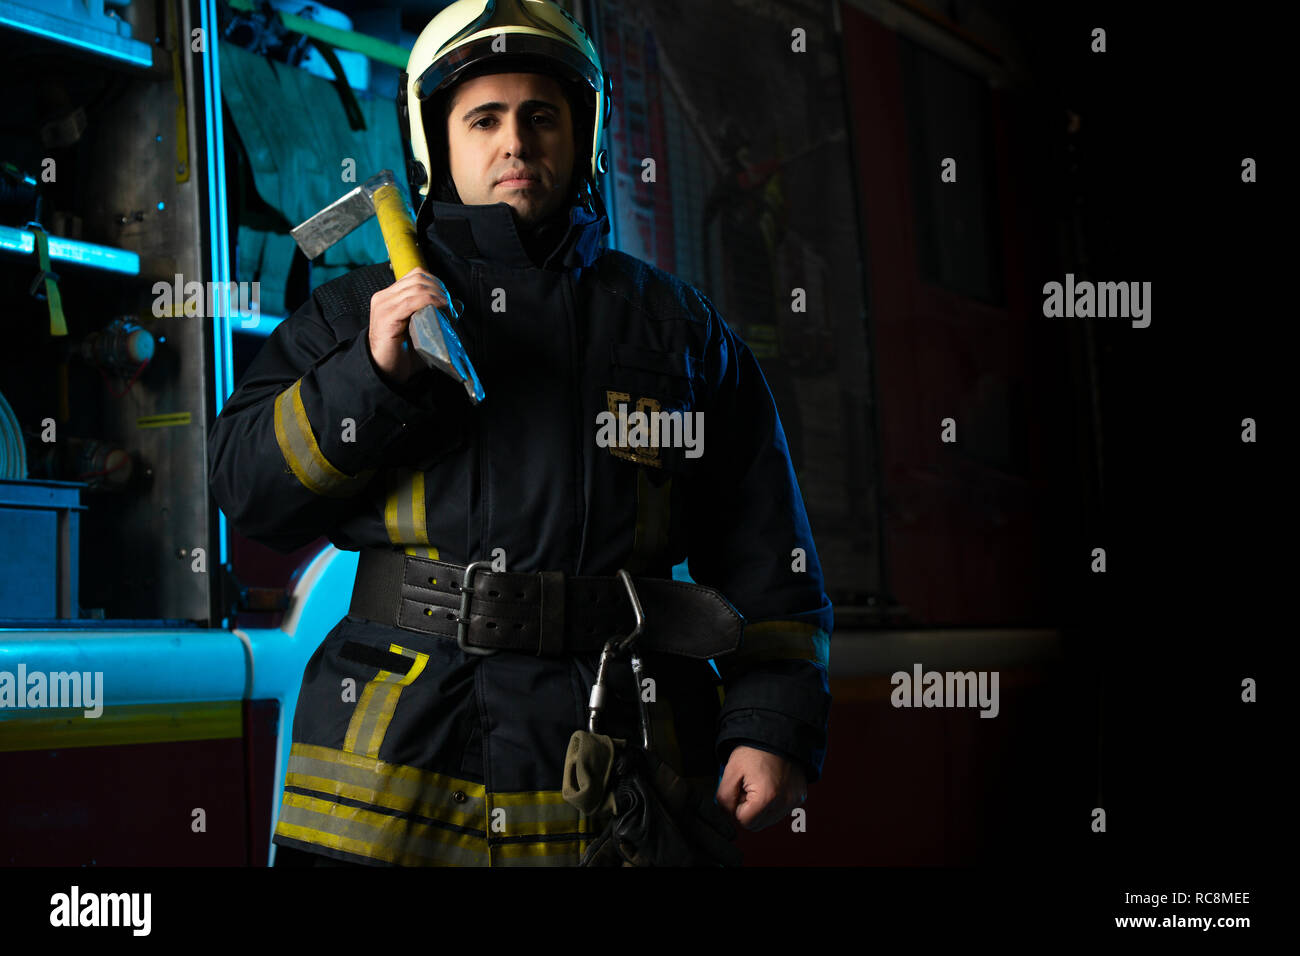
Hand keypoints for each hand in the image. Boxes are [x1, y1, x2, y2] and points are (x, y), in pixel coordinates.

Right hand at [369, 267, 456, 383]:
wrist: (387, 372)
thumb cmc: (403, 353)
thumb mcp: (421, 328)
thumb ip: (436, 314)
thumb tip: (456, 303)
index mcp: (390, 297)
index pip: (416, 275)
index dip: (436, 283)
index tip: (447, 299)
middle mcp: (384, 298)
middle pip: (418, 278)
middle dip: (439, 289)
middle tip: (449, 306)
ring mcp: (384, 306)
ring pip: (417, 286)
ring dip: (438, 295)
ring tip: (447, 309)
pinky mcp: (386, 317)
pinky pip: (411, 300)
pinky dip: (430, 300)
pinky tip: (440, 308)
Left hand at [715, 745, 806, 830]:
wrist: (776, 733)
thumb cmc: (754, 750)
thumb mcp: (731, 771)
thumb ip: (724, 798)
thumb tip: (728, 814)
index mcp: (767, 797)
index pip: (744, 821)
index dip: (737, 806)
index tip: (740, 789)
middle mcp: (784, 802)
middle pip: (757, 824)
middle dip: (748, 810)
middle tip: (748, 787)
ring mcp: (794, 800)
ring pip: (769, 820)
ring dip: (761, 808)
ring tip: (760, 785)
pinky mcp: (799, 797)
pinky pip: (781, 811)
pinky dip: (773, 803)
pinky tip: (770, 785)